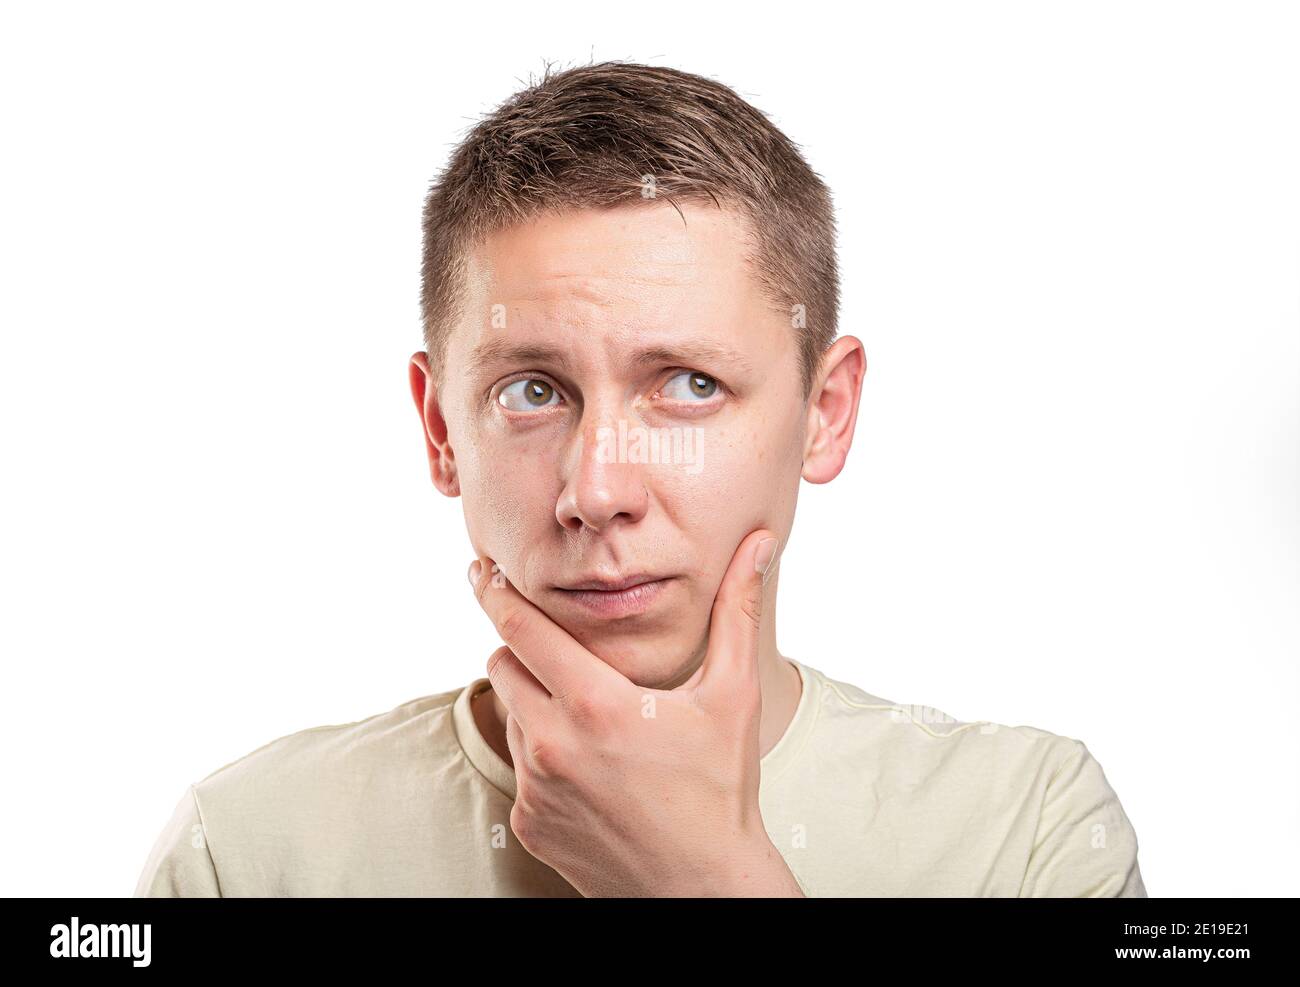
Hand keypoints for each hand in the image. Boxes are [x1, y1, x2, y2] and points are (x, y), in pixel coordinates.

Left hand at [466, 529, 801, 896]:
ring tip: (591, 719)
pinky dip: (542, 756)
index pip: (521, 628)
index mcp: (595, 703)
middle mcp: (552, 743)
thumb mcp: (732, 695)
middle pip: (503, 665)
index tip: (485, 572)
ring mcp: (535, 787)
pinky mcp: (529, 823)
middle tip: (562, 653)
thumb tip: (757, 544)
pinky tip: (590, 767)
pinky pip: (519, 767)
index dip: (498, 593)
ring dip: (535, 703)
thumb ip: (737, 610)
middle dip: (524, 649)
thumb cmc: (720, 789)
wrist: (702, 887)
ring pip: (510, 715)